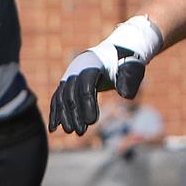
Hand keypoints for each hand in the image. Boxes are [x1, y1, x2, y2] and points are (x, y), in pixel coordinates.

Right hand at [48, 15, 160, 134]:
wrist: (114, 53)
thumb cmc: (126, 62)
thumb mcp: (132, 69)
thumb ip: (129, 80)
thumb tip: (126, 96)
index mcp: (92, 63)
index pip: (85, 85)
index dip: (87, 104)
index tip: (92, 122)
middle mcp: (75, 68)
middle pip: (71, 93)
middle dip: (74, 113)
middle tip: (81, 131)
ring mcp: (68, 76)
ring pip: (61, 97)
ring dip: (64, 116)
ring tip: (70, 131)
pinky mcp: (66, 84)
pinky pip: (57, 99)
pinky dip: (55, 113)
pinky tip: (53, 128)